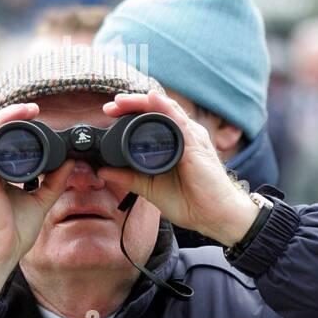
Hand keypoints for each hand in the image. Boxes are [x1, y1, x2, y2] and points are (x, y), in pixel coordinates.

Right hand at [0, 102, 75, 296]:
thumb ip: (54, 182)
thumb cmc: (11, 233)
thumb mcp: (39, 201)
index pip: (4, 139)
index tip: (38, 115)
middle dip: (14, 115)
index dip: (19, 123)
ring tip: (24, 109)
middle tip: (35, 108)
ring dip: (5, 117)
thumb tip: (70, 162)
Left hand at [96, 90, 260, 247]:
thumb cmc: (191, 201)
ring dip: (143, 102)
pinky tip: (153, 100)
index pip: (152, 117)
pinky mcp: (197, 146)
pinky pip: (180, 122)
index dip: (131, 111)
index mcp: (175, 142)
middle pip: (158, 109)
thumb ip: (129, 177)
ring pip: (167, 110)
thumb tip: (103, 170)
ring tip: (123, 100)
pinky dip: (165, 109)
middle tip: (111, 105)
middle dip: (133, 103)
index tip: (109, 112)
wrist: (214, 217)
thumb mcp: (150, 187)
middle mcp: (185, 135)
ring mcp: (192, 138)